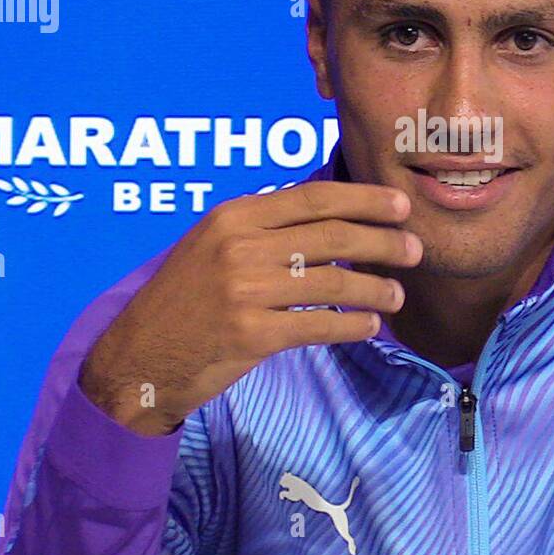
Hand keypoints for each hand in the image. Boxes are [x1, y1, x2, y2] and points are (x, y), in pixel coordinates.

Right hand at [78, 181, 421, 434]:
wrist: (138, 357)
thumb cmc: (183, 300)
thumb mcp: (212, 244)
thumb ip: (263, 227)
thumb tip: (331, 218)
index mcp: (234, 215)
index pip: (315, 197)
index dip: (365, 200)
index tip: (400, 206)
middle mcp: (240, 246)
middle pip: (334, 236)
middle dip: (384, 242)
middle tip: (415, 251)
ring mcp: (246, 291)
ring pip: (334, 282)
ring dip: (376, 288)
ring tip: (396, 295)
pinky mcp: (251, 334)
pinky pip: (320, 325)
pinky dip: (353, 325)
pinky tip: (370, 326)